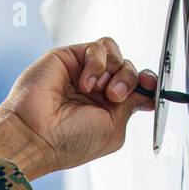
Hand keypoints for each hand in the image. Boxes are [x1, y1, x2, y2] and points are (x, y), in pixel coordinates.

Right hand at [0, 39, 156, 178]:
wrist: (37, 135)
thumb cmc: (69, 141)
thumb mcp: (113, 129)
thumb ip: (132, 106)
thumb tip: (148, 92)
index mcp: (106, 110)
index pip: (135, 86)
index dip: (147, 83)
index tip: (151, 86)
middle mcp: (94, 91)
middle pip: (129, 68)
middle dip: (129, 80)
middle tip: (114, 97)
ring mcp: (82, 73)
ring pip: (116, 54)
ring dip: (114, 71)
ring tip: (97, 90)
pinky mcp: (68, 57)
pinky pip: (98, 47)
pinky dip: (97, 63)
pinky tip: (84, 83)